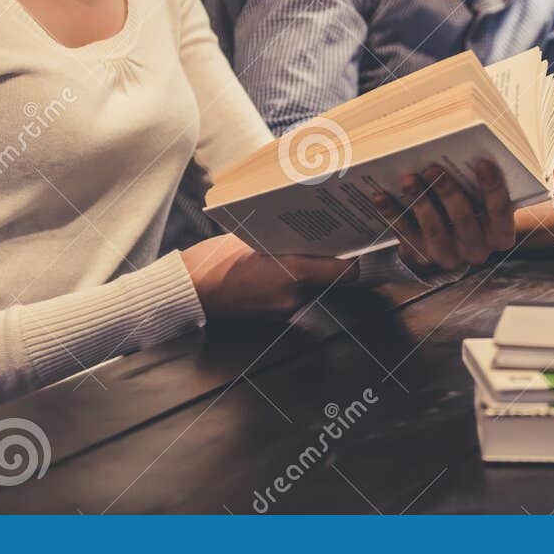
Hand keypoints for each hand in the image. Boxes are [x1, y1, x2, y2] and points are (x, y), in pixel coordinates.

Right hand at [181, 233, 354, 318]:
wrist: (190, 291)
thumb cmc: (216, 260)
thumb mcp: (254, 238)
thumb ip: (287, 240)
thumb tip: (312, 235)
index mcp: (292, 271)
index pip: (343, 271)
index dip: (356, 261)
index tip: (363, 248)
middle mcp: (294, 295)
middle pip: (327, 277)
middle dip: (327, 260)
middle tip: (327, 241)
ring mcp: (284, 310)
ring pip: (311, 287)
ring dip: (308, 274)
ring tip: (291, 255)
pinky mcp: (275, 318)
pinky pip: (295, 297)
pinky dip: (292, 285)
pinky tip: (276, 272)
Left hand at [371, 160, 515, 272]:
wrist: (449, 241)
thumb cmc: (471, 207)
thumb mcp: (482, 199)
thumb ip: (478, 183)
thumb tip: (462, 149)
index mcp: (500, 234)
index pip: (501, 212)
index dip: (494, 189)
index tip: (484, 163)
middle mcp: (477, 250)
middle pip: (464, 220)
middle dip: (448, 192)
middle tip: (432, 169)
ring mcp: (449, 257)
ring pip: (435, 231)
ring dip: (420, 203)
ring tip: (409, 180)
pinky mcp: (422, 257)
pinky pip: (406, 235)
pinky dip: (393, 214)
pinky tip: (382, 196)